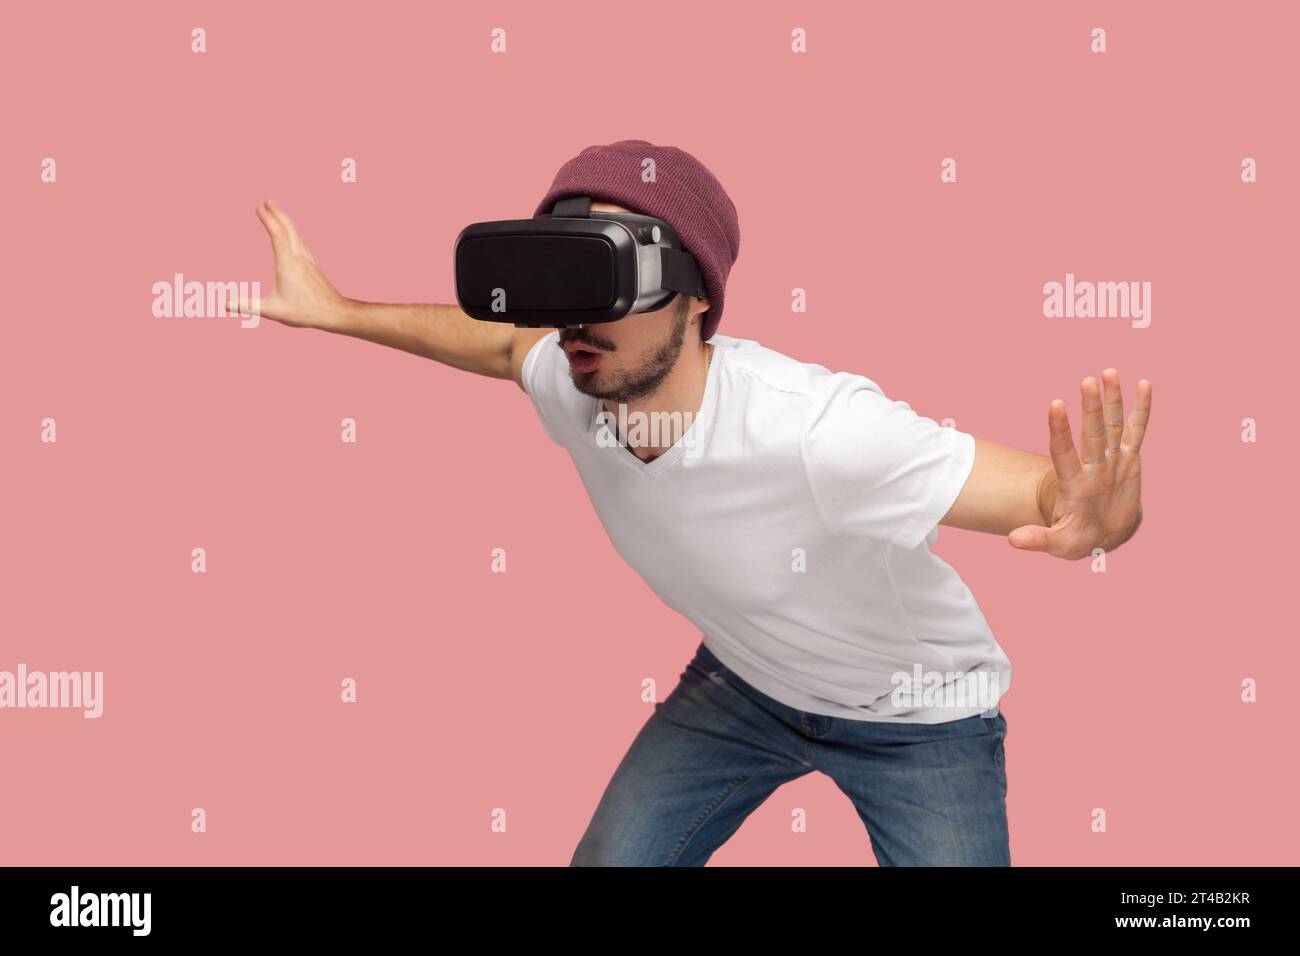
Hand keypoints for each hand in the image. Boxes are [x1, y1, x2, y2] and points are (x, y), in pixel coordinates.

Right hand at [229, 200, 348, 328]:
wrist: (334, 313)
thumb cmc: (305, 312)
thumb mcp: (273, 310)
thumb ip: (248, 305)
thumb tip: (225, 304)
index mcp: (288, 264)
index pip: (277, 234)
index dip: (268, 219)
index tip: (259, 208)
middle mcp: (299, 258)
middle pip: (289, 228)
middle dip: (278, 213)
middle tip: (268, 202)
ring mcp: (308, 261)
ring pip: (297, 234)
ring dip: (286, 220)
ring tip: (278, 212)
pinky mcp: (313, 266)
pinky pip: (302, 242)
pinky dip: (294, 232)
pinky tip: (293, 235)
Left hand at [1009, 369, 1151, 558]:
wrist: (1099, 534)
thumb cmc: (1077, 538)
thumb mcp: (1058, 544)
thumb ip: (1038, 539)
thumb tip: (1013, 540)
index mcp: (1074, 485)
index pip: (1063, 453)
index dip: (1059, 430)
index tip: (1054, 405)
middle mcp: (1091, 467)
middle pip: (1091, 433)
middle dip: (1090, 408)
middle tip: (1087, 381)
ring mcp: (1110, 461)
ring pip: (1112, 426)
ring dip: (1112, 400)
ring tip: (1109, 372)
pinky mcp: (1129, 461)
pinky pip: (1137, 432)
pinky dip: (1141, 410)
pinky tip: (1143, 384)